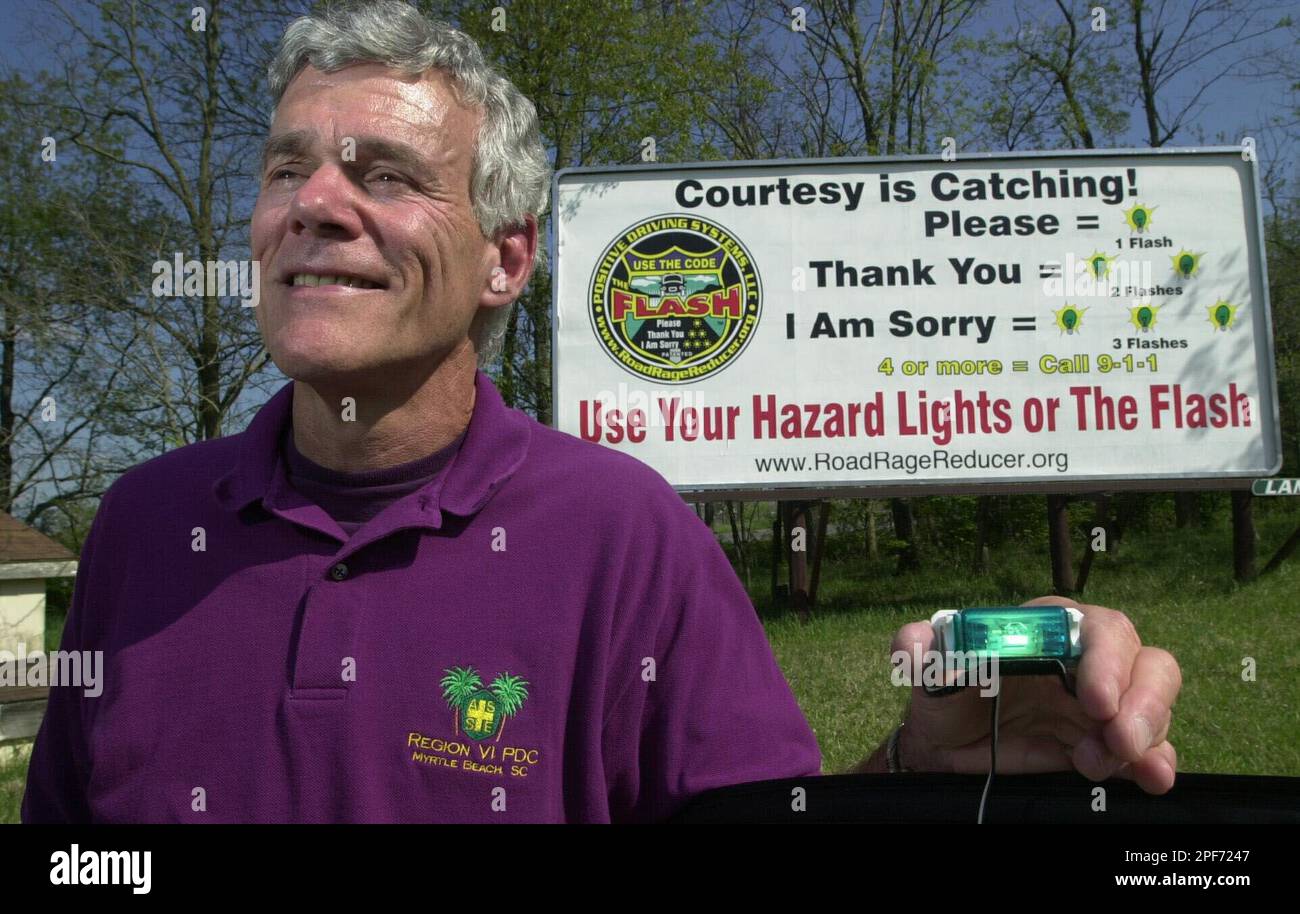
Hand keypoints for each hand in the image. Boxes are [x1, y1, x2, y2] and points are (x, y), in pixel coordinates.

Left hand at [892, 596, 1180, 793]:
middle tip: (1117, 736)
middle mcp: (1088, 660)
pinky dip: (1156, 761)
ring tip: (1097, 763)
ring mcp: (1105, 705)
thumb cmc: (943, 694)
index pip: (1097, 628)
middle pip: (1145, 663)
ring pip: (1155, 706)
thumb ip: (916, 650)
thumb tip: (915, 648)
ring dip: (1143, 736)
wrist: (947, 747)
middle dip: (1142, 700)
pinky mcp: (1109, 744)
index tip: (1093, 698)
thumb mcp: (924, 670)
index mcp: (1051, 629)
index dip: (1105, 659)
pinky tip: (1150, 778)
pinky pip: (1150, 748)